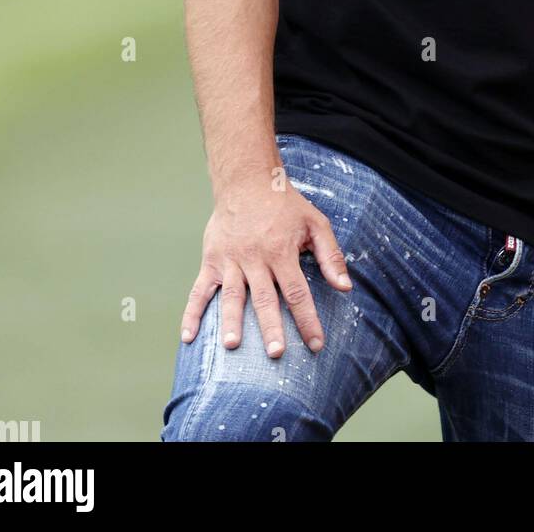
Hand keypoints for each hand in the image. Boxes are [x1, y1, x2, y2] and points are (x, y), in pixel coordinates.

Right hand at [179, 164, 351, 358]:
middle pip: (264, 298)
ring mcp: (230, 260)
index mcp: (281, 250)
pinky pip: (199, 290)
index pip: (297, 291)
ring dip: (231, 321)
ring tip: (232, 345)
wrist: (246, 181)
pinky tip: (188, 336)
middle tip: (276, 353)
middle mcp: (255, 257)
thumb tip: (345, 287)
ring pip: (231, 295)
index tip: (315, 344)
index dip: (307, 319)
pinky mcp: (211, 260)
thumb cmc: (285, 205)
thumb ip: (330, 256)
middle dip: (270, 327)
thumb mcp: (316, 223)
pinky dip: (192, 313)